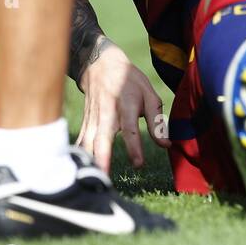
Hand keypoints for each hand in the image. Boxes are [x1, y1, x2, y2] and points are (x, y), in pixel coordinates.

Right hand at [76, 42, 168, 171]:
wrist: (100, 64)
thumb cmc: (129, 81)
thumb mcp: (149, 94)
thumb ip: (157, 121)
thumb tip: (166, 145)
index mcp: (126, 104)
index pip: (130, 129)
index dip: (134, 146)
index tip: (139, 164)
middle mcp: (106, 113)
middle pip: (102, 138)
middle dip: (102, 158)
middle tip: (104, 178)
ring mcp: (92, 119)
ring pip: (87, 142)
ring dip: (89, 161)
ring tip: (92, 180)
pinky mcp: (85, 123)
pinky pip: (81, 142)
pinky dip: (79, 156)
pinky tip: (78, 171)